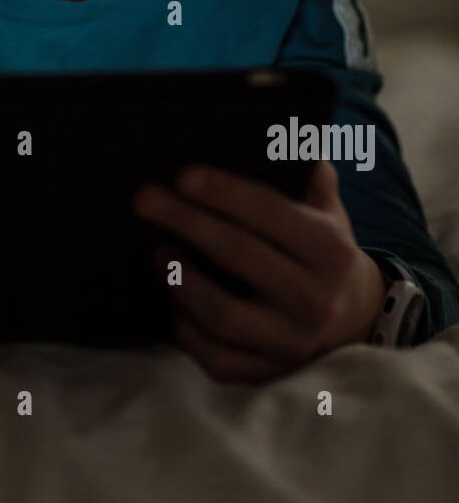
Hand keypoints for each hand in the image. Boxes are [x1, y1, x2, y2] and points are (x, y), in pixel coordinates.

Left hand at [132, 158, 389, 383]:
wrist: (356, 320)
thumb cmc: (325, 252)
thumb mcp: (329, 210)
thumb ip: (307, 172)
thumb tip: (274, 128)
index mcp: (330, 250)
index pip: (271, 215)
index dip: (225, 193)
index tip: (183, 175)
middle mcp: (315, 299)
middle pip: (239, 257)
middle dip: (187, 222)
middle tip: (145, 199)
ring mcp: (291, 343)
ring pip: (222, 314)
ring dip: (181, 279)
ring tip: (156, 251)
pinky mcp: (267, 374)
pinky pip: (215, 356)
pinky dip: (186, 329)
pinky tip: (171, 300)